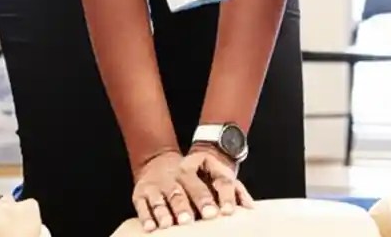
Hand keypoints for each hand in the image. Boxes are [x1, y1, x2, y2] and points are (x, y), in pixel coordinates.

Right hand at [131, 148, 252, 231]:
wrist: (157, 162)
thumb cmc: (193, 176)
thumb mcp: (211, 174)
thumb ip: (231, 190)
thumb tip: (250, 208)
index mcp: (195, 170)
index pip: (211, 182)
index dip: (221, 196)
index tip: (227, 212)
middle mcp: (175, 177)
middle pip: (186, 190)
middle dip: (195, 204)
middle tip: (205, 217)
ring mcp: (156, 186)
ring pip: (162, 199)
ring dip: (167, 213)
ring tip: (171, 225)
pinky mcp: (140, 194)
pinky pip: (142, 206)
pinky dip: (147, 217)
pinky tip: (152, 228)